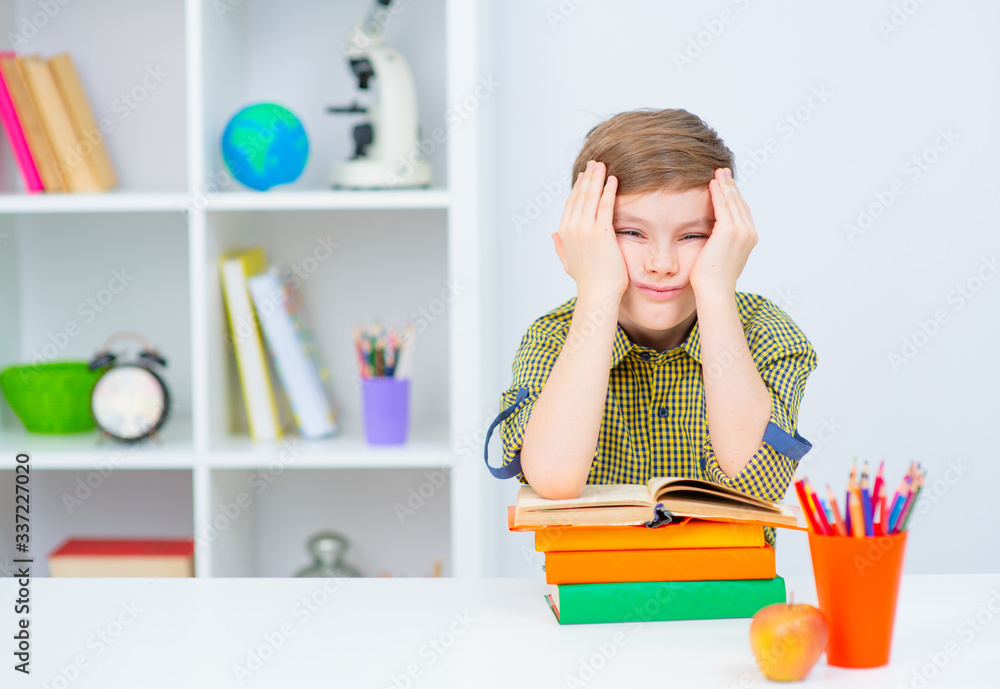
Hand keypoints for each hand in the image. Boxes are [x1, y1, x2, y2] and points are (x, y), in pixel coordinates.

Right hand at [551, 160, 628, 300]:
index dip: (578, 188)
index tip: (585, 176)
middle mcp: (571, 229)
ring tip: (603, 165)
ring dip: (597, 178)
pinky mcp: (601, 232)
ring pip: (590, 197)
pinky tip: (613, 179)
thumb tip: (553, 235)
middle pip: (580, 196)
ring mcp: (585, 230)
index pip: (570, 204)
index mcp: (563, 234)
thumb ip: (560, 247)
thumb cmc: (587, 281)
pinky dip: (608, 190)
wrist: (597, 293)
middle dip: (588, 177)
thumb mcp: (568, 262)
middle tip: (595, 163)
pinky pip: (605, 205)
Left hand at [689, 167, 757, 297]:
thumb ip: (723, 242)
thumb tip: (714, 237)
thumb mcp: (722, 256)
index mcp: (749, 238)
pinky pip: (723, 206)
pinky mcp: (729, 231)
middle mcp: (749, 232)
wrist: (715, 290)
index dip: (734, 195)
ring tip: (718, 173)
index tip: (726, 184)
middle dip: (731, 185)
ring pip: (732, 201)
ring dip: (724, 185)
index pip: (742, 211)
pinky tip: (713, 184)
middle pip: (739, 202)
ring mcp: (741, 231)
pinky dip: (719, 193)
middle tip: (723, 171)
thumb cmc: (713, 278)